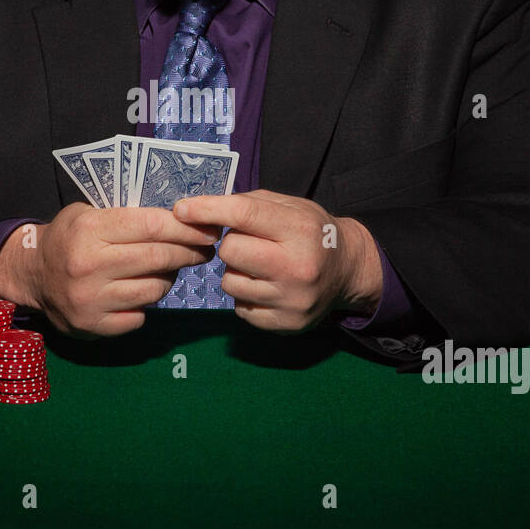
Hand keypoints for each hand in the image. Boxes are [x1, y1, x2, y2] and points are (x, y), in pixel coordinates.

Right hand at [0, 204, 221, 337]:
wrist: (31, 275)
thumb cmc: (68, 236)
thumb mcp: (89, 212)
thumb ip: (127, 215)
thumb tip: (182, 219)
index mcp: (89, 230)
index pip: (152, 226)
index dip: (186, 227)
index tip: (207, 228)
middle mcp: (89, 265)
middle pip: (158, 258)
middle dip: (190, 252)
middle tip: (205, 249)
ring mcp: (91, 299)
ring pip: (154, 289)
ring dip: (170, 277)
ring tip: (170, 268)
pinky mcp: (94, 325)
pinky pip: (140, 314)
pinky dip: (147, 302)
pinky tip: (142, 290)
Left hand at [172, 189, 382, 332]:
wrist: (347, 271)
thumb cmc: (312, 232)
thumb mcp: (290, 206)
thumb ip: (248, 204)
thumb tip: (197, 211)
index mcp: (300, 230)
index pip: (243, 215)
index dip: (207, 210)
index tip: (181, 209)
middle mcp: (297, 267)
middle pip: (230, 251)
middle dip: (230, 243)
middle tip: (249, 242)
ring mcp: (291, 300)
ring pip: (229, 282)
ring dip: (236, 272)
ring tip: (260, 266)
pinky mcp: (285, 324)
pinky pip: (239, 308)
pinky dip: (245, 295)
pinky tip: (266, 286)